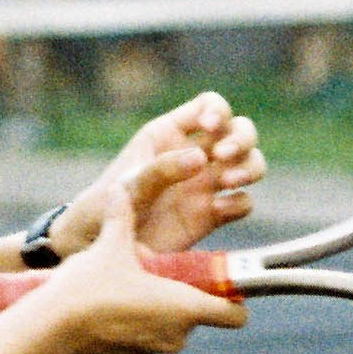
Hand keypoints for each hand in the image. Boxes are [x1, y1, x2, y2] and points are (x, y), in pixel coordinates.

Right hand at [33, 175, 243, 353]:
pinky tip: (112, 302)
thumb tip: (122, 189)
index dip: (232, 297)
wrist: (50, 328)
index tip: (218, 280)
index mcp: (185, 307)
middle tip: (157, 270)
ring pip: (170, 326)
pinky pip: (145, 336)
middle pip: (199, 313)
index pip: (235, 314)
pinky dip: (138, 321)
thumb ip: (124, 217)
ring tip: (131, 283)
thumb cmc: (90, 287)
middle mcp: (175, 335)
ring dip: (160, 307)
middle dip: (184, 292)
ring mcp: (152, 350)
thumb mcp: (112, 245)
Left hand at [57, 93, 264, 257]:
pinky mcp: (213, 214)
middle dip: (241, 138)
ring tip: (227, 182)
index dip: (218, 110)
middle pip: (240, 130)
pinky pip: (243, 202)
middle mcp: (195, 154)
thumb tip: (202, 159)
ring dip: (249, 167)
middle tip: (223, 157)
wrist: (102, 248)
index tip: (210, 127)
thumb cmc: (107, 206)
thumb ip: (161, 169)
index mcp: (171, 133)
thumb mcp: (129, 184)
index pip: (210, 105)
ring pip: (250, 163)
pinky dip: (239, 202)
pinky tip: (218, 210)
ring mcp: (206, 184)